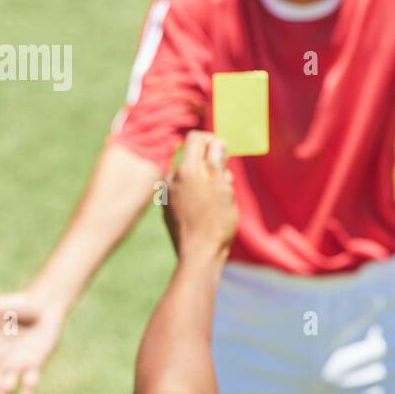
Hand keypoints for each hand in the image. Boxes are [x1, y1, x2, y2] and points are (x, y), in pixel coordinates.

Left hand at [164, 131, 236, 258]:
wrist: (199, 255)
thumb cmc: (215, 221)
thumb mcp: (224, 187)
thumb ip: (218, 161)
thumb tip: (216, 142)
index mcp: (186, 169)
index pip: (195, 139)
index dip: (212, 141)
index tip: (225, 154)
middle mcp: (171, 178)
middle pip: (193, 158)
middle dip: (211, 165)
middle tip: (227, 184)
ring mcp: (167, 194)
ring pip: (189, 176)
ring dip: (205, 180)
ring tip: (219, 201)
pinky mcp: (167, 208)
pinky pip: (183, 191)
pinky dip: (195, 194)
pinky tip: (206, 211)